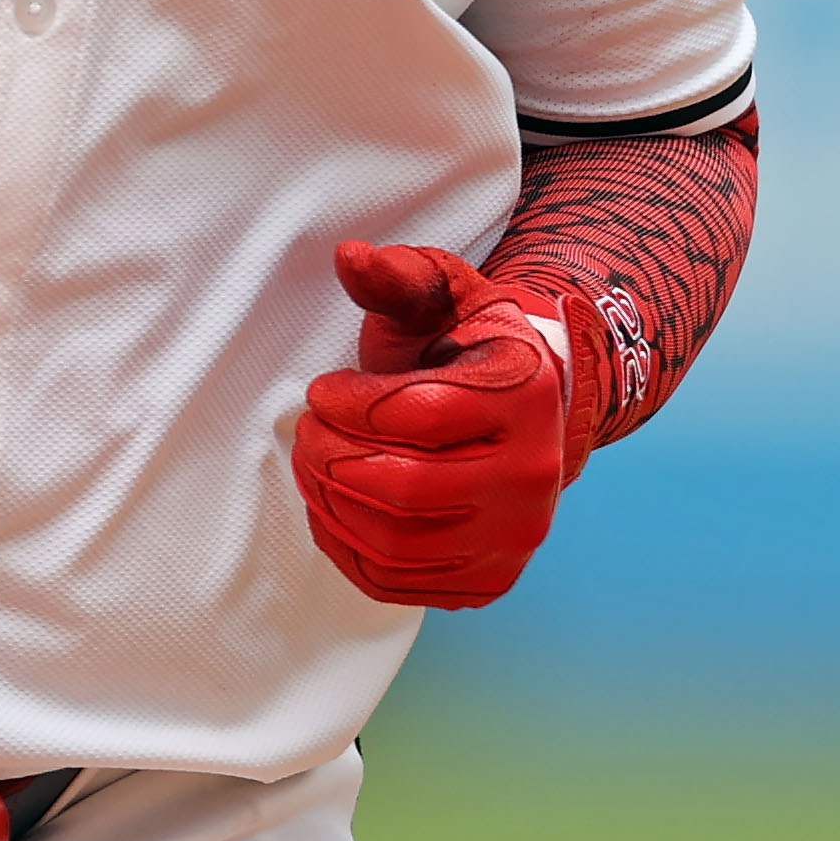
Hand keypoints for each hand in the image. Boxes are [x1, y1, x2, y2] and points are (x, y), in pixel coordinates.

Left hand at [292, 241, 580, 609]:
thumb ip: (398, 277)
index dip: (348, 403)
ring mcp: (514, 537)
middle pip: (405, 487)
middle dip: (330, 457)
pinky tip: (335, 506)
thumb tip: (348, 257)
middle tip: (306, 432)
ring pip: (396, 542)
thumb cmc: (471, 349)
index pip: (418, 414)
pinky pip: (397, 583)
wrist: (529, 414)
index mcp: (527, 394)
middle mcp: (534, 474)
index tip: (321, 390)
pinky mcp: (487, 582)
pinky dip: (346, 548)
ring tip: (314, 464)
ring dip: (331, 503)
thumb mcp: (445, 297)